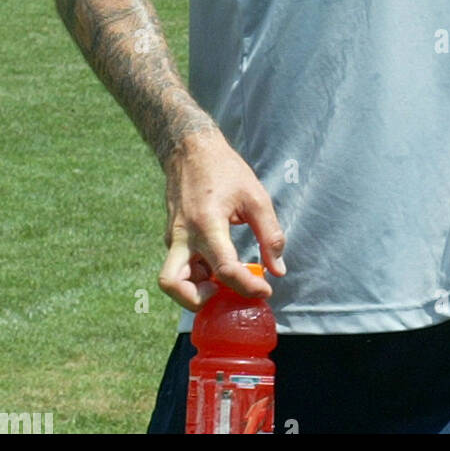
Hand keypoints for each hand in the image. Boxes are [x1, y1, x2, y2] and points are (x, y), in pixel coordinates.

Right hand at [158, 129, 285, 310]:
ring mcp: (173, 237)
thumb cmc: (225, 170)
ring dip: (195, 289)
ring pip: (171, 280)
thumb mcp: (256, 197)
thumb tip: (278, 269)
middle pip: (173, 285)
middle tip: (225, 293)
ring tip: (223, 281)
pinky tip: (218, 266)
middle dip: (198, 300)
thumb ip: (269, 234)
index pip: (224, 268)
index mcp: (207, 223)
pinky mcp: (172, 238)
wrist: (191, 150)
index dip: (247, 286)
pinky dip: (196, 275)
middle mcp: (183, 235)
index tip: (265, 290)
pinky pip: (179, 266)